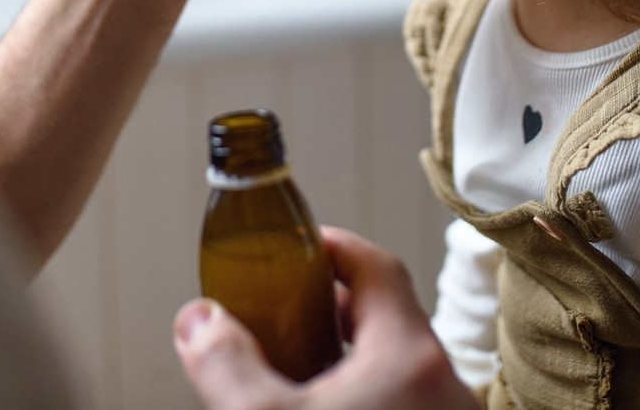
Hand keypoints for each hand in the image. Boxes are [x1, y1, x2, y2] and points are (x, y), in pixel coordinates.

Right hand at [173, 227, 479, 409]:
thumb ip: (225, 364)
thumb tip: (197, 318)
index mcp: (408, 356)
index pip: (375, 266)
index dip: (329, 247)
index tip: (291, 247)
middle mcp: (443, 386)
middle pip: (385, 319)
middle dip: (327, 312)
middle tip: (277, 315)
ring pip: (393, 371)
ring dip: (342, 364)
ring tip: (290, 377)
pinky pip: (400, 408)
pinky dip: (361, 402)